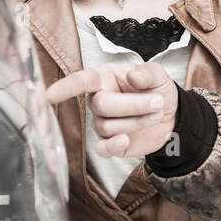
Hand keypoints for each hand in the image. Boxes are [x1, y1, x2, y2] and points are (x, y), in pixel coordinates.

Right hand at [45, 61, 178, 157]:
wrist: (171, 116)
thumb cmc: (158, 90)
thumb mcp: (159, 75)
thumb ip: (147, 72)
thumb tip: (133, 76)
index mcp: (104, 78)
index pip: (81, 81)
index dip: (66, 88)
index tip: (50, 94)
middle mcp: (98, 100)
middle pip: (101, 105)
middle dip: (133, 105)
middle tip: (157, 102)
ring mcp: (102, 123)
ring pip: (108, 126)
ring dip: (137, 121)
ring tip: (155, 113)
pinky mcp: (109, 143)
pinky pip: (103, 148)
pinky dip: (113, 145)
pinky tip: (126, 140)